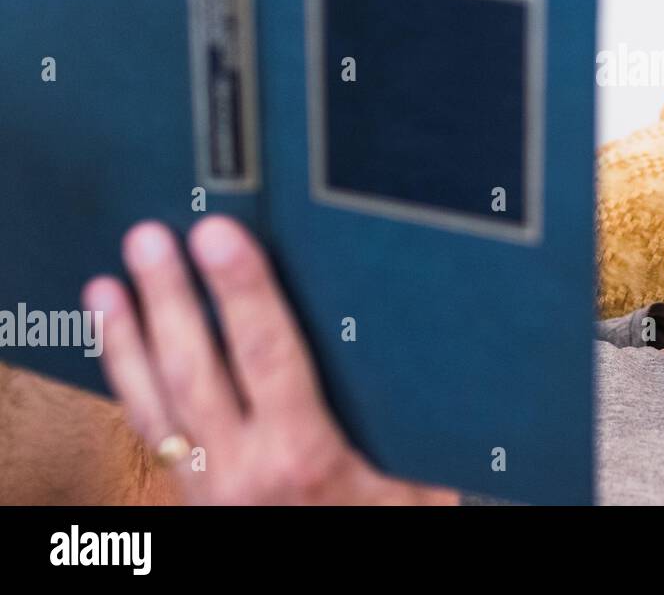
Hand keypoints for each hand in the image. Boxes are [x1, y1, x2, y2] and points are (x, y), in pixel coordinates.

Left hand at [83, 217, 458, 504]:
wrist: (352, 584)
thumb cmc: (392, 525)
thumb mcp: (419, 472)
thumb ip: (395, 412)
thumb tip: (394, 334)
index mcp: (306, 456)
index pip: (266, 353)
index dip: (241, 289)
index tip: (221, 237)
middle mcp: (247, 471)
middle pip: (195, 369)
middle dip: (170, 297)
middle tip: (151, 238)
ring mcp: (212, 489)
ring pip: (157, 404)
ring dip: (129, 339)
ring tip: (109, 285)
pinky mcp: (196, 499)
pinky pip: (153, 434)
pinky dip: (129, 384)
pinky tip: (121, 344)